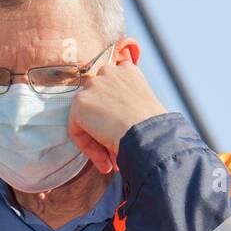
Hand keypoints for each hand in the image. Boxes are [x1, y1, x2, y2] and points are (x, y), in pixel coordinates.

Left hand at [69, 59, 165, 174]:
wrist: (148, 134)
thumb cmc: (154, 128)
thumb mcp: (144, 107)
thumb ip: (126, 106)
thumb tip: (114, 123)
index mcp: (127, 70)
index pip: (110, 89)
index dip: (112, 113)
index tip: (119, 133)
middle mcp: (109, 71)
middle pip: (97, 104)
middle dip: (104, 128)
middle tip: (114, 150)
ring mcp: (93, 85)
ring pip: (86, 118)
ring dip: (96, 140)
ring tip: (109, 159)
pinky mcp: (80, 102)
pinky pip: (76, 130)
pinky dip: (87, 147)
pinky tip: (104, 159)